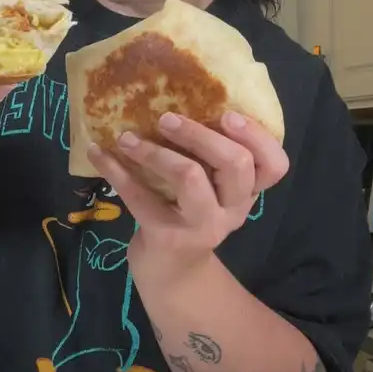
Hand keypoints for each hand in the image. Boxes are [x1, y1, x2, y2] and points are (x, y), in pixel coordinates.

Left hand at [87, 111, 288, 278]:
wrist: (170, 273)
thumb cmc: (187, 214)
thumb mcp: (209, 189)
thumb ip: (207, 157)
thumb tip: (176, 97)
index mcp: (246, 193)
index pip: (275, 166)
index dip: (257, 136)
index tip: (228, 113)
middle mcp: (232, 210)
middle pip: (236, 165)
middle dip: (201, 134)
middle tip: (167, 118)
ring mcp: (202, 226)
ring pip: (191, 177)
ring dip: (156, 151)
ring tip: (127, 137)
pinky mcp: (168, 237)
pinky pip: (141, 197)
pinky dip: (115, 171)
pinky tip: (97, 153)